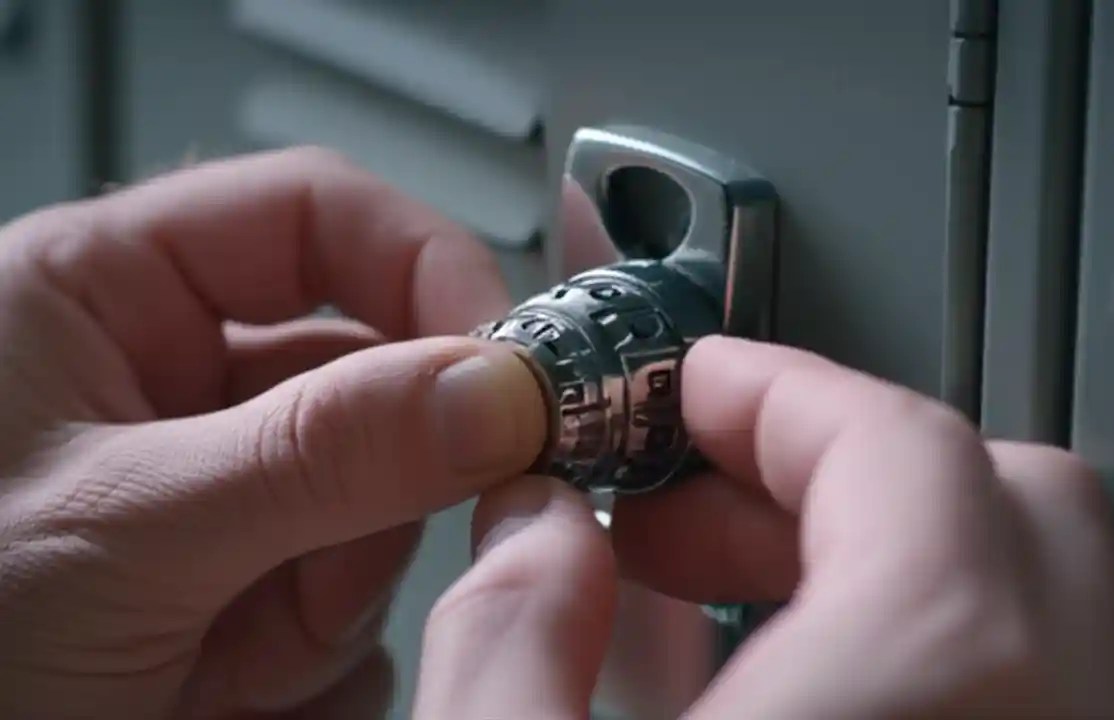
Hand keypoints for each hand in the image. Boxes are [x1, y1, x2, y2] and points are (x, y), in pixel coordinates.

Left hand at [0, 148, 546, 717]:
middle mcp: (168, 380)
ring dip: (330, 596)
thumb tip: (496, 390)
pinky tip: (228, 686)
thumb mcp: (122, 532)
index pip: (315, 216)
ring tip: (225, 661)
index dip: (426, 272)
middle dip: (366, 496)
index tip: (507, 370)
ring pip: (375, 499)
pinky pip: (354, 588)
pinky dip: (319, 650)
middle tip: (329, 573)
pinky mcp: (243, 575)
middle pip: (368, 379)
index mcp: (103, 295)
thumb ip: (320, 452)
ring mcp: (216, 487)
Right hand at [417, 337, 1113, 717]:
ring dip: (866, 561)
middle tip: (695, 495)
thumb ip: (506, 638)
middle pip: (991, 500)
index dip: (773, 388)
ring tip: (722, 598)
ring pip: (1016, 604)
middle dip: (823, 468)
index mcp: (937, 685)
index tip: (696, 389)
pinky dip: (905, 656)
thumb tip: (527, 538)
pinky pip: (1009, 695)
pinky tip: (779, 688)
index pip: (895, 442)